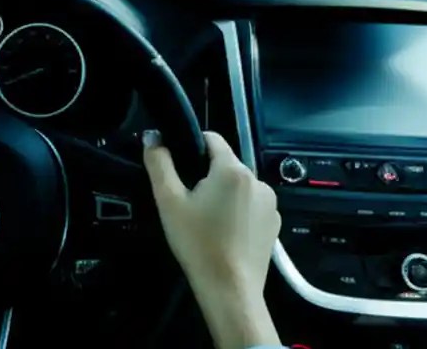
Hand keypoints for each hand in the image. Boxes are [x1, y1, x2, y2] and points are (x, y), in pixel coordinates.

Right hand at [143, 130, 280, 348]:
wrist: (230, 290)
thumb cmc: (197, 243)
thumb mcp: (168, 202)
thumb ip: (159, 163)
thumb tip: (153, 137)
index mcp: (233, 169)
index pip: (212, 138)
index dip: (191, 145)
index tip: (178, 168)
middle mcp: (258, 180)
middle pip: (225, 165)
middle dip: (206, 176)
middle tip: (187, 203)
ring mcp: (270, 203)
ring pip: (239, 186)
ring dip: (223, 194)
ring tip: (206, 221)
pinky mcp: (274, 224)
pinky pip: (251, 206)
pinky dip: (238, 212)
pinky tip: (225, 233)